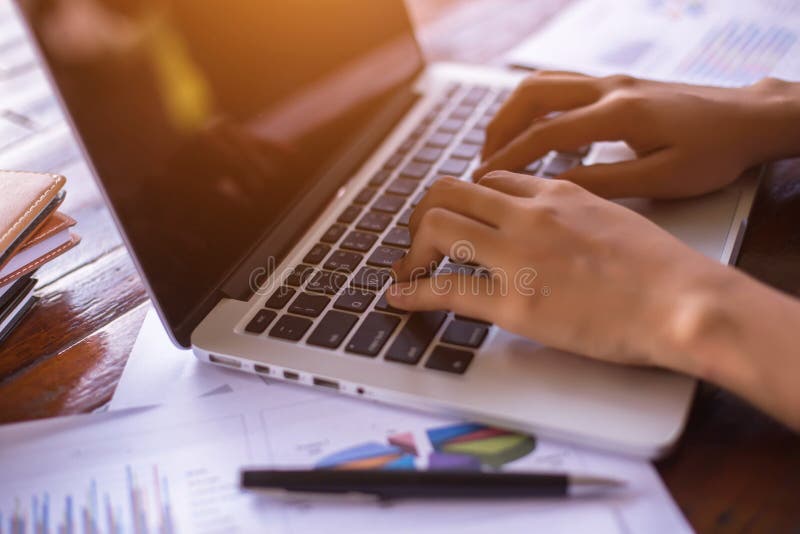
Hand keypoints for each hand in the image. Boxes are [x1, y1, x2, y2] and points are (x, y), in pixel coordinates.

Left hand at [387, 173, 723, 365]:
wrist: (685, 302)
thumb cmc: (663, 270)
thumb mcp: (615, 219)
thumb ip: (575, 214)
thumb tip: (553, 225)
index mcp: (558, 193)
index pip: (490, 179)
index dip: (464, 199)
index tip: (455, 217)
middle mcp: (531, 214)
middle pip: (450, 192)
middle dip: (424, 214)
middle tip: (418, 241)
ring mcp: (520, 256)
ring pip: (439, 227)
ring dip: (414, 248)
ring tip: (409, 270)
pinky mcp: (516, 302)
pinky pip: (447, 288)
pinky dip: (413, 292)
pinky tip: (400, 298)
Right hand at [475, 72, 799, 198]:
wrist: (749, 118)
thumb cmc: (714, 152)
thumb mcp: (662, 178)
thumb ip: (604, 182)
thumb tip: (555, 188)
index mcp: (618, 113)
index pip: (546, 132)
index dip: (509, 156)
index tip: (483, 180)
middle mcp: (609, 89)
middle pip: (532, 95)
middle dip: (499, 127)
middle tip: (481, 162)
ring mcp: (612, 83)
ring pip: (544, 84)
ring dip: (513, 113)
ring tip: (498, 147)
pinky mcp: (617, 87)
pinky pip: (561, 87)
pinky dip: (536, 108)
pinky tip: (535, 134)